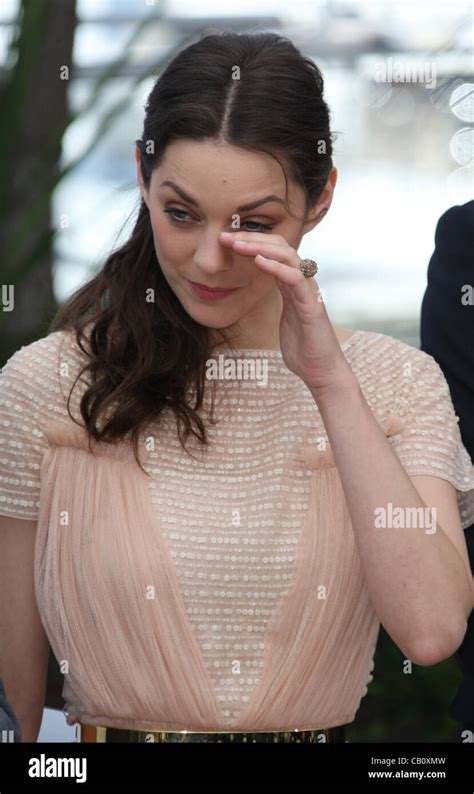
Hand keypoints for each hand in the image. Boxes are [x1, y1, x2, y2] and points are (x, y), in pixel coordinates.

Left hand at [219, 230, 356, 395]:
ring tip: (237, 244)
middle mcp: (303, 283)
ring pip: (288, 256)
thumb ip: (277, 301)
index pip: (273, 253)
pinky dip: (277, 267)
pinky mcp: (312, 306)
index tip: (226, 241)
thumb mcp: (283, 318)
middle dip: (252, 238)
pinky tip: (259, 261)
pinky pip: (295, 279)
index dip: (251, 243)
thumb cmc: (303, 348)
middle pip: (279, 247)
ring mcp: (309, 292)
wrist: (321, 371)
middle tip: (225, 236)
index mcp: (293, 285)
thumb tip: (260, 295)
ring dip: (260, 247)